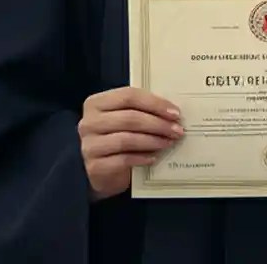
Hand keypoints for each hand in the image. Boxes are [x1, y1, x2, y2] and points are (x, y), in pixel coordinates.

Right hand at [78, 87, 183, 201]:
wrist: (99, 171)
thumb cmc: (116, 138)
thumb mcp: (124, 120)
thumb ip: (141, 111)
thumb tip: (172, 112)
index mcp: (96, 103)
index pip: (128, 96)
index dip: (154, 103)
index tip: (175, 113)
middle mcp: (89, 122)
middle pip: (129, 117)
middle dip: (157, 123)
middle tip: (177, 130)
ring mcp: (89, 145)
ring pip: (127, 139)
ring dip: (152, 140)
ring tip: (168, 142)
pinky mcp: (95, 166)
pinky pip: (123, 160)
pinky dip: (142, 158)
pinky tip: (154, 158)